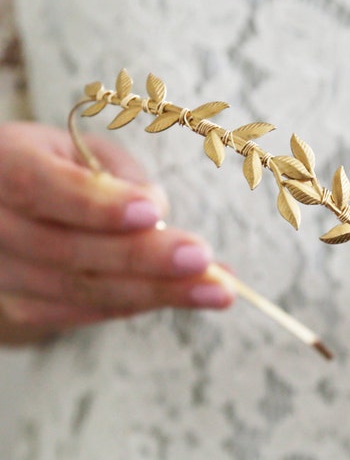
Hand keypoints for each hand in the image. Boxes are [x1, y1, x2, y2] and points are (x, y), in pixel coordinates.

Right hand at [0, 121, 233, 343]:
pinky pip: (84, 312)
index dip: (96, 204)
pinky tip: (189, 295)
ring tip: (217, 289)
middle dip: (143, 258)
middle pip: (65, 250)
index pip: (39, 187)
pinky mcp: (20, 304)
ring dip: (157, 292)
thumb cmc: (54, 164)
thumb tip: (158, 215)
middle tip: (203, 259)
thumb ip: (115, 175)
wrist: (2, 203)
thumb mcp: (81, 147)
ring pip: (79, 290)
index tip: (153, 211)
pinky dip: (140, 302)